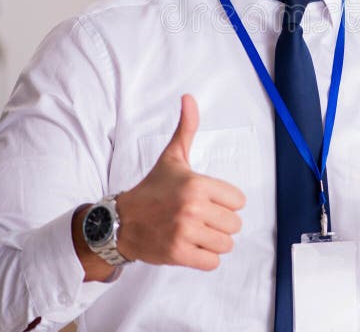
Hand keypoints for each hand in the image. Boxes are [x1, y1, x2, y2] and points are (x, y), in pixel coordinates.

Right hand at [114, 94, 246, 269]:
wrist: (120, 222)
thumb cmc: (152, 189)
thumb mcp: (172, 157)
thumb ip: (186, 128)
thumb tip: (188, 97)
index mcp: (197, 184)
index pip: (239, 201)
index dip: (226, 202)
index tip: (208, 200)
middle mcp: (192, 208)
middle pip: (235, 224)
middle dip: (221, 223)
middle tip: (201, 218)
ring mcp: (184, 233)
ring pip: (226, 244)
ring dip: (214, 242)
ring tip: (196, 233)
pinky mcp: (178, 254)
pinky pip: (211, 262)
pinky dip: (205, 258)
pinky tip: (191, 247)